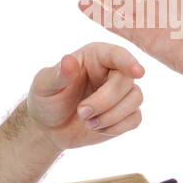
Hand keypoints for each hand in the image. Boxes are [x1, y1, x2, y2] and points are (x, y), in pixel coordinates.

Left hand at [26, 42, 145, 149]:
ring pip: (135, 100)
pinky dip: (116, 128)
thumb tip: (69, 60)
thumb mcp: (44, 85)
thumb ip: (58, 74)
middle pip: (127, 81)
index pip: (117, 54)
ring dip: (110, 116)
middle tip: (82, 112)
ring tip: (88, 122)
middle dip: (105, 101)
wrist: (49, 128)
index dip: (128, 62)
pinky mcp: (125, 114)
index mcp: (95, 57)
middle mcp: (112, 71)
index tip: (138, 72)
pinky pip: (135, 119)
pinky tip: (97, 128)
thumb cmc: (46, 100)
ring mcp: (121, 93)